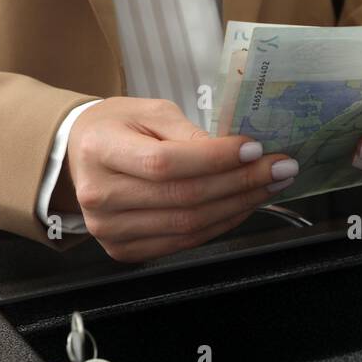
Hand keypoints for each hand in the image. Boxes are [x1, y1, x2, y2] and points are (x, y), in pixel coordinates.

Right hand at [57, 97, 297, 261]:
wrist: (80, 155)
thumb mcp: (150, 111)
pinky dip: (221, 225)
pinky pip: (184, 242)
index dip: (216, 159)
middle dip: (242, 183)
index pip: (166, 162)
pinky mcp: (123, 250)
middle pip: (184, 197)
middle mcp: (100, 196)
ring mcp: (109, 229)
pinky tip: (243, 205)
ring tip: (270, 186)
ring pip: (189, 225)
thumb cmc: (118, 128)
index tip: (256, 149)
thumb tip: (236, 153)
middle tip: (280, 169)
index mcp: (101, 150)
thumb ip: (189, 131)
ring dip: (239, 206)